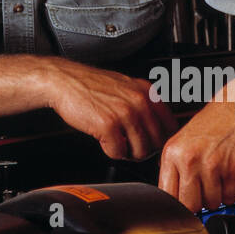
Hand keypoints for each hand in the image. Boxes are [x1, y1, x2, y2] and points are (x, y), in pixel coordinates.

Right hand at [48, 62, 177, 159]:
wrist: (64, 81)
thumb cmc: (91, 86)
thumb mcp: (126, 87)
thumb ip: (144, 104)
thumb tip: (158, 129)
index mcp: (146, 92)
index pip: (170, 127)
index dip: (161, 140)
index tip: (152, 144)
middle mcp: (139, 101)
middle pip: (157, 142)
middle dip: (144, 150)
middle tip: (131, 147)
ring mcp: (125, 113)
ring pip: (140, 151)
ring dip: (128, 153)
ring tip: (116, 143)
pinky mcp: (108, 125)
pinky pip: (118, 153)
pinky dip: (111, 151)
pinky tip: (104, 140)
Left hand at [158, 100, 234, 213]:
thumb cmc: (215, 120)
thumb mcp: (183, 139)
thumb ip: (176, 164)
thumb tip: (172, 193)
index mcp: (172, 152)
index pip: (167, 194)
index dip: (177, 203)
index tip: (184, 204)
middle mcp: (188, 159)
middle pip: (188, 205)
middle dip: (199, 204)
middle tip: (204, 193)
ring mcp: (210, 165)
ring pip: (211, 203)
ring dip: (217, 197)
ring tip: (218, 179)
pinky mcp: (233, 169)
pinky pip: (230, 197)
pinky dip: (232, 193)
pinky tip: (230, 178)